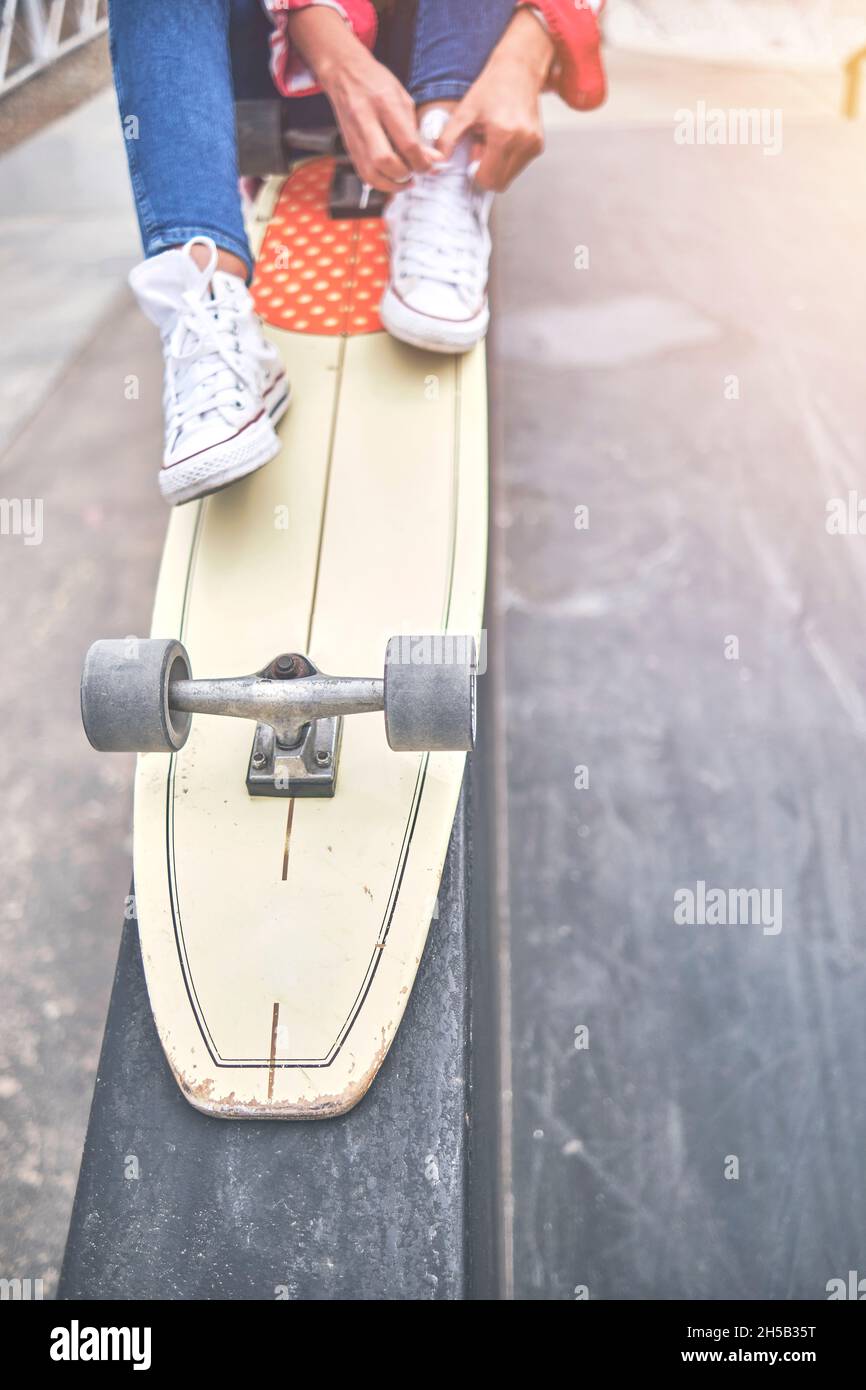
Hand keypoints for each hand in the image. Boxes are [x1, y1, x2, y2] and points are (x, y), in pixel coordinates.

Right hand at [287, 7, 439, 192]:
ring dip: (391, 184)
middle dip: (404, 174)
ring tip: (404, 180)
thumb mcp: (402, 99)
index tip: (429, 166)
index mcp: (385, 103)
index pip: (407, 143)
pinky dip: (380, 181)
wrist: (344, 73)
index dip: (422, 162)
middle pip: (385, 161)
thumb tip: (434, 159)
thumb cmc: (376, 83)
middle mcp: (366, 120)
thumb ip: (417, 132)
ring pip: (371, 173)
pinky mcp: (348, 146)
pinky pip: (363, 173)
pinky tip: (390, 177)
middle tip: (415, 173)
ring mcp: (354, 135)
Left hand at [438, 10, 553, 191]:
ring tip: (493, 139)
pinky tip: (504, 137)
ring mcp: (533, 145)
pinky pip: (518, 166)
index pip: (488, 179)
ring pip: (509, 176)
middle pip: (499, 183)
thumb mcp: (464, 111)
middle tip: (482, 146)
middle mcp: (522, 142)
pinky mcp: (538, 145)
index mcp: (504, 136)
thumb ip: (448, 138)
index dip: (476, 172)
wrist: (519, 69)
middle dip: (487, 171)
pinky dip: (507, 158)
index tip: (474, 153)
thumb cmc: (492, 87)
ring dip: (497, 165)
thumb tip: (439, 160)